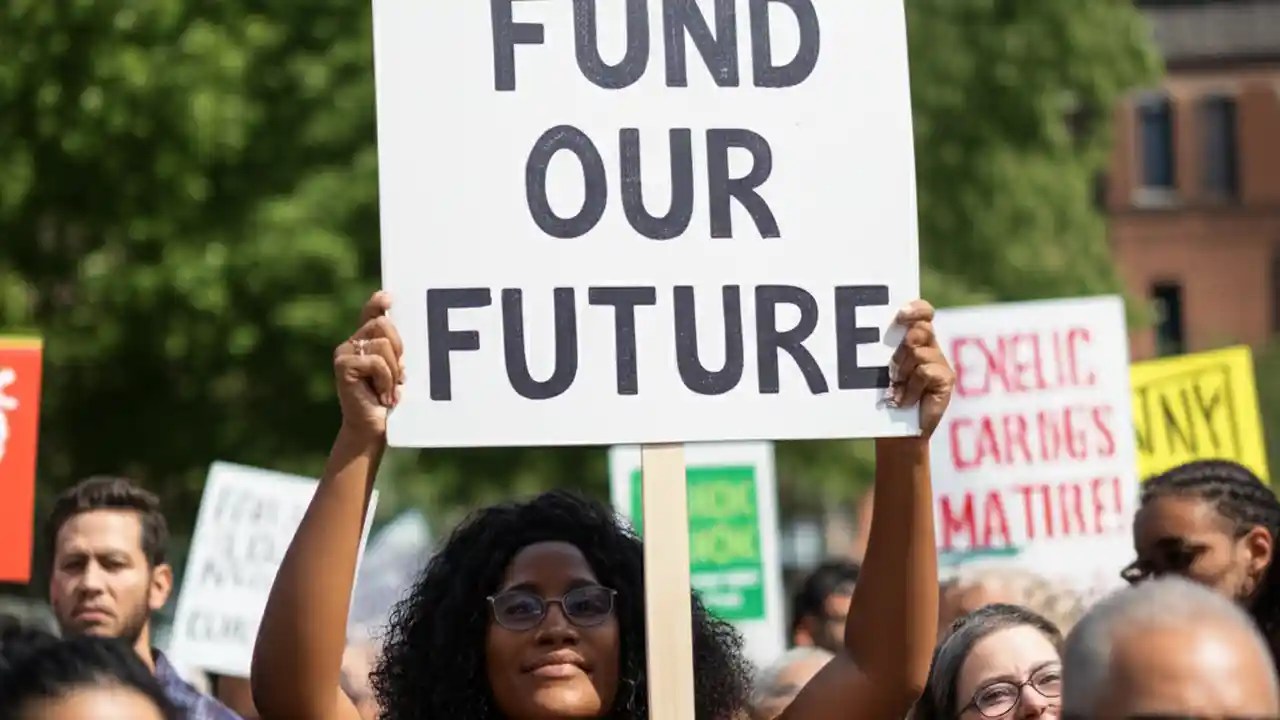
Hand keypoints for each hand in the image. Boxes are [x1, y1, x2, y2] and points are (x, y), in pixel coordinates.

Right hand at [334, 291, 404, 440]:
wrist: (372, 429)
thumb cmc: (389, 400)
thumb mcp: (397, 370)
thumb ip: (397, 350)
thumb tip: (403, 330)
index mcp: (365, 341)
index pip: (371, 313)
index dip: (378, 302)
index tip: (390, 298)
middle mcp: (352, 343)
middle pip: (383, 324)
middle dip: (399, 349)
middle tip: (400, 376)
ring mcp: (344, 353)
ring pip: (383, 344)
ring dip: (394, 371)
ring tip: (389, 389)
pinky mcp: (343, 365)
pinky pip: (377, 361)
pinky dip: (386, 380)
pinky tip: (382, 395)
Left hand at [889, 300, 953, 437]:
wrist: (896, 432)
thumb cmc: (883, 397)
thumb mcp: (880, 369)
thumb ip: (883, 350)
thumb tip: (873, 333)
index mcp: (914, 339)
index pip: (923, 312)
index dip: (916, 308)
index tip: (900, 314)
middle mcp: (929, 347)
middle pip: (921, 329)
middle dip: (903, 345)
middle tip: (893, 369)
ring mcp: (940, 362)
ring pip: (919, 352)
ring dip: (902, 371)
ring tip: (896, 387)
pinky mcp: (946, 379)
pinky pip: (925, 372)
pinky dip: (911, 387)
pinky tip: (905, 400)